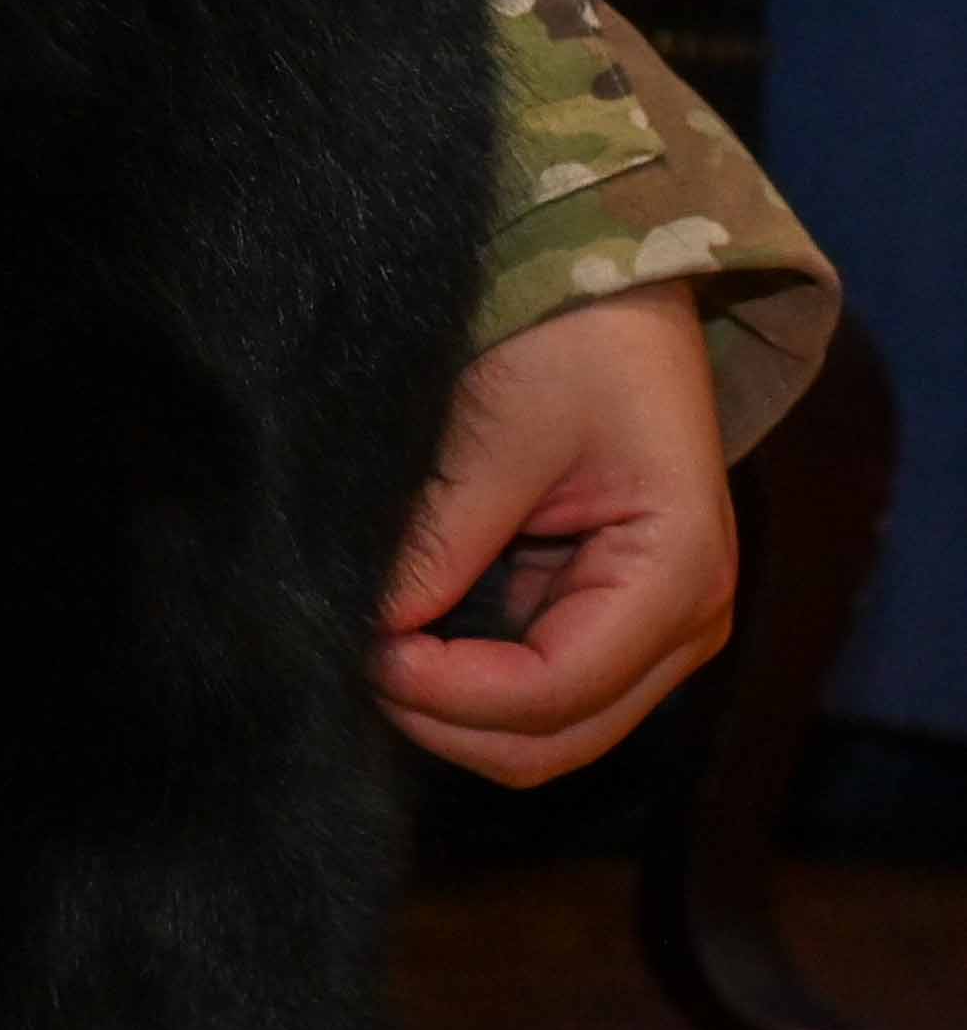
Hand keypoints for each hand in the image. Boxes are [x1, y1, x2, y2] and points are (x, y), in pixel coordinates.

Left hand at [373, 282, 736, 784]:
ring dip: (450, 707)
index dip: (450, 692)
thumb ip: (442, 538)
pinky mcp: (600, 612)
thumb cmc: (573, 341)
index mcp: (677, 579)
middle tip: (349, 659)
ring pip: (541, 728)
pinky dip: (461, 676)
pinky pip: (528, 681)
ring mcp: (643, 628)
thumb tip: (369, 627)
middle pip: (554, 739)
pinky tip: (401, 635)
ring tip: (367, 646)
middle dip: (446, 719)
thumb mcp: (502, 430)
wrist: (611, 290)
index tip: (362, 651)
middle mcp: (679, 626)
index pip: (555, 692)